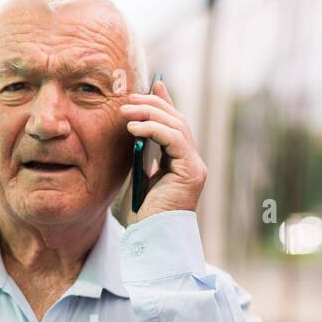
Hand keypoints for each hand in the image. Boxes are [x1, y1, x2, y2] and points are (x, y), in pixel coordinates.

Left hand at [121, 79, 207, 221]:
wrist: (153, 238)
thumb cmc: (145, 212)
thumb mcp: (141, 174)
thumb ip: (144, 152)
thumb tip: (135, 126)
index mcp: (183, 162)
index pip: (176, 124)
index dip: (166, 101)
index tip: (153, 83)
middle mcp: (194, 162)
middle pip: (178, 121)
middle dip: (153, 104)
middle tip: (129, 99)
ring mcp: (195, 167)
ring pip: (177, 126)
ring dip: (150, 114)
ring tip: (126, 111)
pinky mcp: (192, 172)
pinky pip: (174, 139)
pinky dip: (154, 129)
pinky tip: (133, 128)